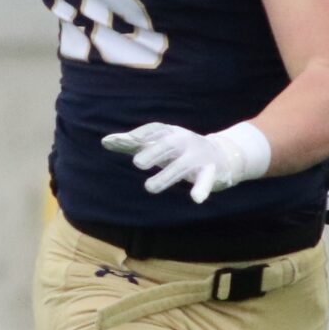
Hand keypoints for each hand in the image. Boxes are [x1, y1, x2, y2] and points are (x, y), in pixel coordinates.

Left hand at [103, 121, 269, 203]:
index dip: (140, 135)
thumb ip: (134, 143)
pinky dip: (202, 189)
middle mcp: (184, 141)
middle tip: (137, 163)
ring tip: (149, 187)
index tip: (124, 141)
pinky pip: (206, 180)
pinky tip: (196, 199)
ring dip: (166, 176)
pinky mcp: (211, 171)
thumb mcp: (160, 143)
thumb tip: (106, 141)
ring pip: (181, 166)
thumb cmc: (180, 150)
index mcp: (170, 132)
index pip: (154, 130)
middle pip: (168, 145)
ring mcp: (198, 156)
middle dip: (154, 152)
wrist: (222, 154)